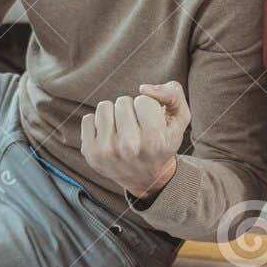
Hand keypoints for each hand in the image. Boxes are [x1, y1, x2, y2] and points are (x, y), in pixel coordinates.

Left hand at [79, 81, 189, 200]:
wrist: (147, 178)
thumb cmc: (163, 142)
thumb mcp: (179, 119)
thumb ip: (173, 95)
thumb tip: (144, 88)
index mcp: (154, 140)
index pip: (143, 100)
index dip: (148, 107)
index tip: (151, 123)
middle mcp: (129, 147)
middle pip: (123, 102)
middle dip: (131, 110)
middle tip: (137, 127)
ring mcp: (106, 151)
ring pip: (104, 107)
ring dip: (114, 114)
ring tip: (123, 130)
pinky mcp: (90, 152)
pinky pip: (88, 118)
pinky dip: (98, 124)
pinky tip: (109, 136)